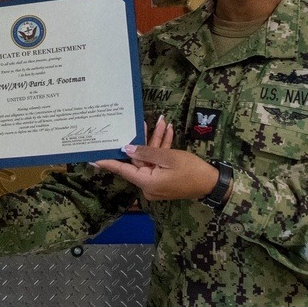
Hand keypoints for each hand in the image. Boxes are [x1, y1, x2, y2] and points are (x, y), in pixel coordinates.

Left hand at [93, 116, 217, 201]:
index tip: (93, 158)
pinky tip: (168, 131)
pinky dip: (164, 149)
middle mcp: (149, 184)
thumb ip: (146, 152)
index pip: (123, 170)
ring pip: (151, 158)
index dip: (108, 162)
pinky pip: (160, 162)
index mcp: (146, 182)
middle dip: (145, 140)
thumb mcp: (169, 158)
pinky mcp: (165, 179)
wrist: (214, 184)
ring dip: (157, 141)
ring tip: (161, 122)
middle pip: (140, 160)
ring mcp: (157, 182)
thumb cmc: (191, 171)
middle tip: (143, 123)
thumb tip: (127, 149)